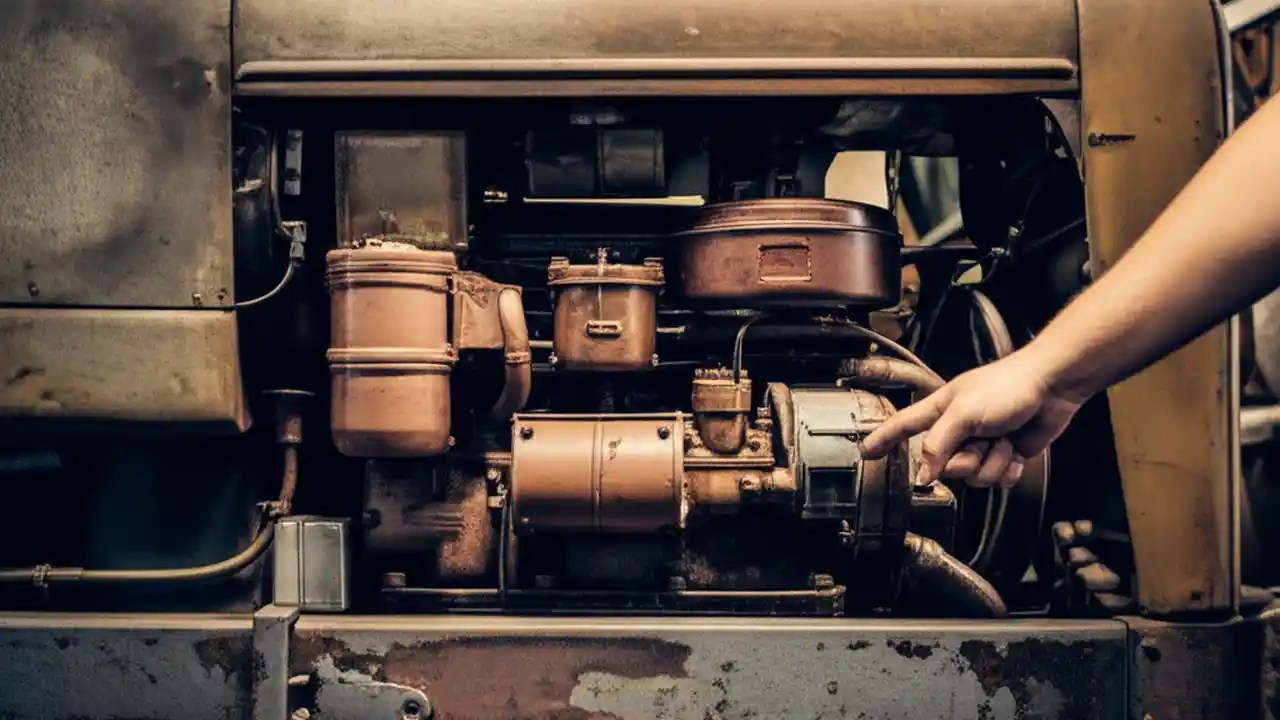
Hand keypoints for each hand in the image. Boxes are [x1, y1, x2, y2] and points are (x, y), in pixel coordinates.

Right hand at [861, 351, 1084, 487]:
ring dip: (993, 462)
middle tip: (982, 440)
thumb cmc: (1007, 387)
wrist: (1052, 387)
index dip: (883, 439)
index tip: (866, 452)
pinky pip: (998, 481)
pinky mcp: (1004, 455)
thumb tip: (922, 474)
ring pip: (974, 478)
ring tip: (1004, 439)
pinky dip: (1009, 469)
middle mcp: (958, 430)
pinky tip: (1016, 451)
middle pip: (944, 466)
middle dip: (966, 460)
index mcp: (940, 411)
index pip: (903, 427)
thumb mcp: (963, 412)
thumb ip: (938, 443)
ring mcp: (982, 444)